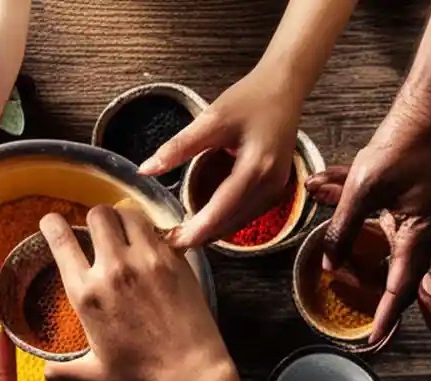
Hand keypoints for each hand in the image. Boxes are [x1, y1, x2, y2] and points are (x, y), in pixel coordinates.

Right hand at [38, 207, 228, 380]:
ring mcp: (144, 260)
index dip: (52, 225)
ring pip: (126, 212)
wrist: (190, 368)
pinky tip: (151, 246)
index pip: (60, 240)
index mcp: (85, 294)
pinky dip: (149, 231)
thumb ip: (64, 373)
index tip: (52, 222)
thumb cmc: (142, 372)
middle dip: (95, 220)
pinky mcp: (172, 258)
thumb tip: (45, 375)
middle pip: (96, 214)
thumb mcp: (96, 373)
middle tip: (101, 233)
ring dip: (123, 219)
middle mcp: (112, 270)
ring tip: (126, 232)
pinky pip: (155, 227)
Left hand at [141, 68, 301, 248]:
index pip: (220, 211)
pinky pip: (246, 214)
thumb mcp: (211, 119)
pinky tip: (205, 220)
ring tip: (181, 234)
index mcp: (256, 169)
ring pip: (238, 223)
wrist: (283, 89)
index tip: (169, 242)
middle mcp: (270, 185)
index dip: (194, 231)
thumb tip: (146, 169)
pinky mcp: (275, 188)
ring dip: (212, 232)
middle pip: (230, 223)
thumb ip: (179, 146)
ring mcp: (276, 189)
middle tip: (168, 241)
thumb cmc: (249, 99)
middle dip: (200, 236)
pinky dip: (224, 221)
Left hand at [305, 99, 430, 344]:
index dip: (385, 314)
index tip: (374, 340)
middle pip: (391, 264)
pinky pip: (380, 204)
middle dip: (364, 275)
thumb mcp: (366, 188)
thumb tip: (328, 262)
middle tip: (348, 298)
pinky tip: (325, 181)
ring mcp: (422, 208)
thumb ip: (343, 228)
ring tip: (323, 199)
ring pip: (378, 227)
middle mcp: (426, 226)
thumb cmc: (407, 143)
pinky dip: (354, 198)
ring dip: (348, 221)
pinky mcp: (414, 190)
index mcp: (421, 233)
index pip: (400, 286)